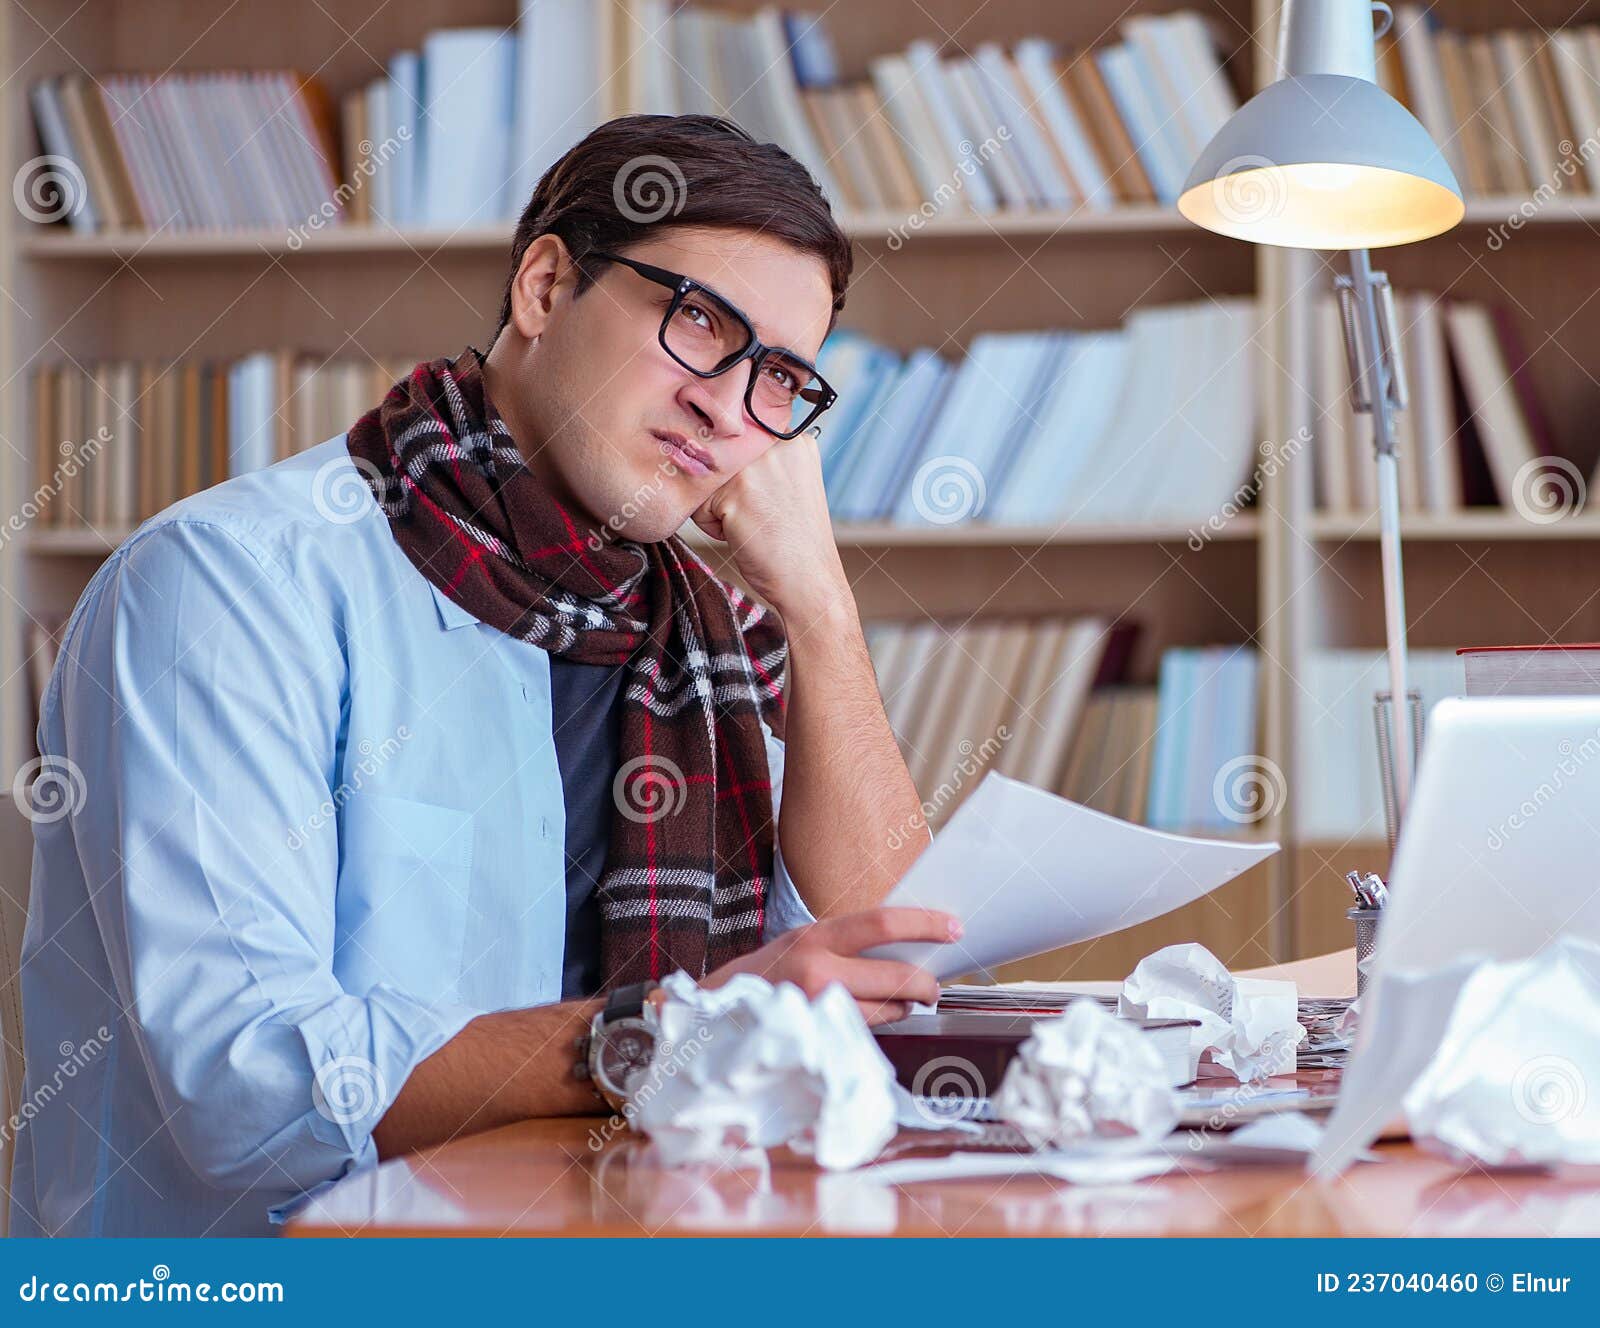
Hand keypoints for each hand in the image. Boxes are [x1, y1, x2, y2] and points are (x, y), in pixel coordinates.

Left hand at [690, 431, 850, 630]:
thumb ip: (762, 458)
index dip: (740, 473)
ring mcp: (754, 467)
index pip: (739, 441)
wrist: (810, 579)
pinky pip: (699, 505)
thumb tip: (709, 449)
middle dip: (728, 488)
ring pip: (707, 480)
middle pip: (720, 459)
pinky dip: (713, 526)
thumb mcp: (788, 482)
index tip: (760, 497)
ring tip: (752, 523)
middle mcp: (774, 444)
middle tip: (759, 513)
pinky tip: (744, 534)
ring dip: (718, 506)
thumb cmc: (795, 539)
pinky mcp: (734, 493)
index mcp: (793, 438)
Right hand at [700, 907, 961, 1024]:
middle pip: (896, 976)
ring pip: (887, 1012)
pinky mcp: (820, 1042)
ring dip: (902, 1009)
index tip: (953, 927)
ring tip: (900, 1003)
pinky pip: (866, 1034)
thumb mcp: (801, 943)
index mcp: (816, 938)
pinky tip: (868, 1018)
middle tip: (933, 987)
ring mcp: (819, 1011)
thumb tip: (905, 946)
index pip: (882, 923)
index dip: (924, 924)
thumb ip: (845, 944)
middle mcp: (818, 972)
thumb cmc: (765, 976)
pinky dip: (876, 1026)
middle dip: (925, 984)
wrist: (716, 1016)